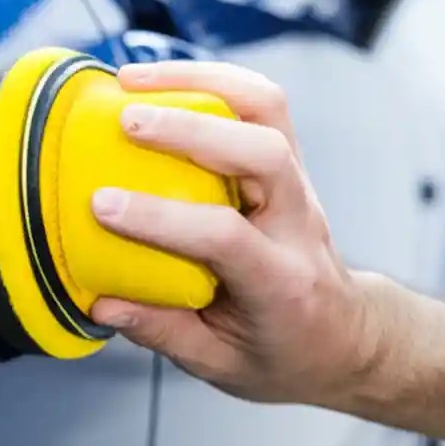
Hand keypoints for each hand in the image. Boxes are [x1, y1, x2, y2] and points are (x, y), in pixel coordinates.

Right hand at [90, 61, 382, 406]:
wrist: (345, 337)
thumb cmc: (283, 355)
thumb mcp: (221, 367)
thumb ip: (162, 331)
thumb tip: (99, 303)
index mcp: (281, 282)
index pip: (225, 236)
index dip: (161, 217)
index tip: (101, 207)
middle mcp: (298, 223)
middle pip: (263, 151)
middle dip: (192, 127)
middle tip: (125, 119)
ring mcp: (299, 186)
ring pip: (267, 108)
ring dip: (201, 80)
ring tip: (132, 78)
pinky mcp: (288, 163)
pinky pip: (258, 104)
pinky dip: (209, 80)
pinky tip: (159, 81)